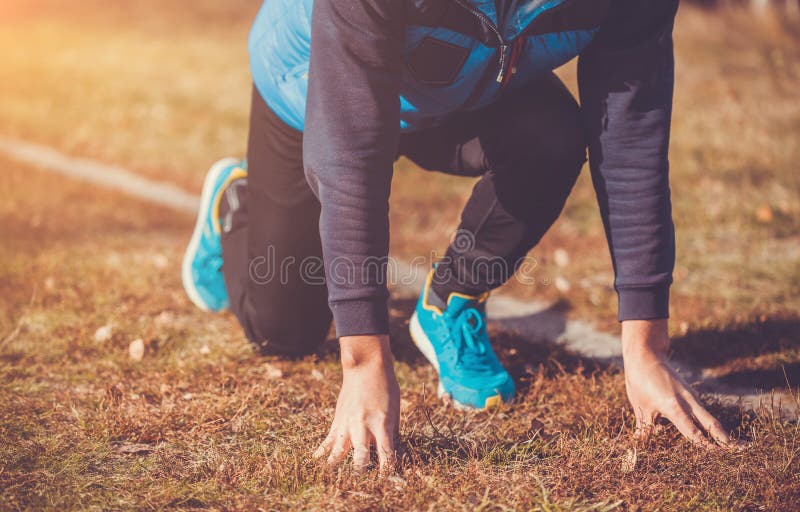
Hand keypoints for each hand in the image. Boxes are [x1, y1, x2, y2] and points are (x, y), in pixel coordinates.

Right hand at [313, 334, 399, 470]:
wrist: (365, 366)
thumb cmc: (386, 386)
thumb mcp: (395, 410)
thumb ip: (392, 432)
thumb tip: (394, 451)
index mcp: (381, 424)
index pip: (386, 454)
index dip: (387, 469)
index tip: (387, 479)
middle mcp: (363, 426)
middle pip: (361, 458)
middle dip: (361, 473)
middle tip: (360, 484)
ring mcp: (348, 424)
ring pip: (339, 452)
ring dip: (337, 467)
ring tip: (334, 479)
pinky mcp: (338, 420)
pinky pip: (328, 439)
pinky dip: (322, 451)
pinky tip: (315, 460)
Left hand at [622, 319, 732, 447]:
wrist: (646, 355)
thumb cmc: (640, 381)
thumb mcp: (640, 407)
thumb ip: (644, 429)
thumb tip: (640, 446)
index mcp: (675, 408)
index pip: (694, 432)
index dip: (708, 446)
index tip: (722, 456)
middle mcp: (688, 402)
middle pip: (712, 424)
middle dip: (727, 439)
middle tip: (744, 450)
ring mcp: (691, 396)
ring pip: (709, 417)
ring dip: (720, 432)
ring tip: (732, 446)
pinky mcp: (689, 393)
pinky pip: (701, 411)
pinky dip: (708, 423)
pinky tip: (712, 432)